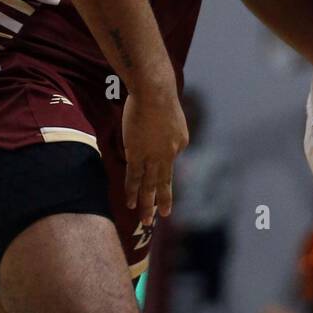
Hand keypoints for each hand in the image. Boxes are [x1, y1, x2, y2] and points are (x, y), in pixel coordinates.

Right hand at [122, 87, 188, 225]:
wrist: (154, 92)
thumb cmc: (160, 95)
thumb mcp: (171, 112)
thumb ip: (167, 125)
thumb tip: (158, 134)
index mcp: (182, 142)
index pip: (170, 157)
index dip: (160, 158)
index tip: (153, 151)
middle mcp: (171, 153)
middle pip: (165, 181)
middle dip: (163, 200)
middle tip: (163, 216)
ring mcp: (154, 156)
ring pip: (150, 185)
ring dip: (147, 204)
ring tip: (147, 221)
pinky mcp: (137, 154)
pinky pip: (135, 178)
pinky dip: (132, 191)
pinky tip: (131, 204)